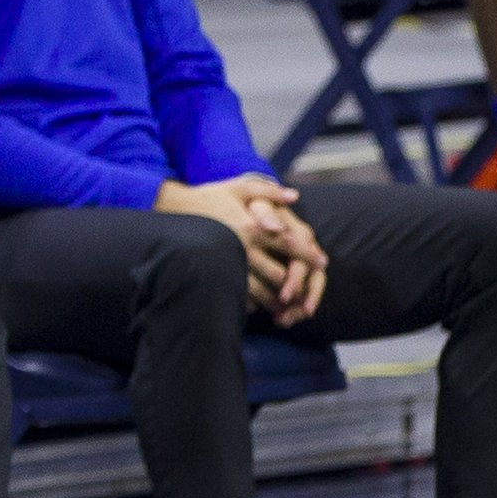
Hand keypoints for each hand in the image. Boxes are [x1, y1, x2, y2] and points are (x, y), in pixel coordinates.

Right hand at [154, 172, 302, 314]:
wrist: (174, 209)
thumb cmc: (210, 196)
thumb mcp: (239, 187)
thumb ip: (268, 191)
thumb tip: (295, 196)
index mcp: (252, 225)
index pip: (287, 242)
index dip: (306, 253)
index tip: (322, 262)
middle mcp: (243, 246)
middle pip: (276, 272)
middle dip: (294, 285)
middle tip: (309, 295)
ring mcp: (229, 260)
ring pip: (258, 288)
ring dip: (274, 300)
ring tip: (287, 310)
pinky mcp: (216, 268)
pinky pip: (235, 290)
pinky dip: (249, 301)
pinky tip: (256, 308)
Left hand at [249, 198, 328, 326]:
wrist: (249, 207)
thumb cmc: (252, 207)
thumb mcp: (257, 203)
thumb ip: (266, 214)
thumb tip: (276, 228)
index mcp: (301, 234)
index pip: (305, 261)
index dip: (296, 280)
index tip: (284, 297)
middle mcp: (306, 249)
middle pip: (313, 281)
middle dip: (301, 302)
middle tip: (283, 318)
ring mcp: (302, 262)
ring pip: (309, 291)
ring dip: (297, 310)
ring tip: (281, 322)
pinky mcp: (293, 272)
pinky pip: (299, 295)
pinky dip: (291, 309)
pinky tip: (277, 320)